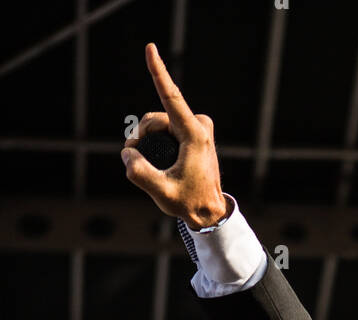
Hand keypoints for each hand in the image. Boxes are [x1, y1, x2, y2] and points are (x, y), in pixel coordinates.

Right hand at [121, 42, 226, 229]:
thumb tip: (127, 152)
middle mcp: (199, 125)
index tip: (150, 48)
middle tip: (134, 157)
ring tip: (144, 160)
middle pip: (156, 117)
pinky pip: (166, 127)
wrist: (210, 212)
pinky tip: (157, 158)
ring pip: (159, 122)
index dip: (158, 71)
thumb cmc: (190, 203)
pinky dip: (156, 140)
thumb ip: (140, 173)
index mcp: (194, 135)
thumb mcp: (162, 194)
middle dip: (141, 135)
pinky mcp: (195, 131)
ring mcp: (198, 127)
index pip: (171, 97)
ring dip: (146, 138)